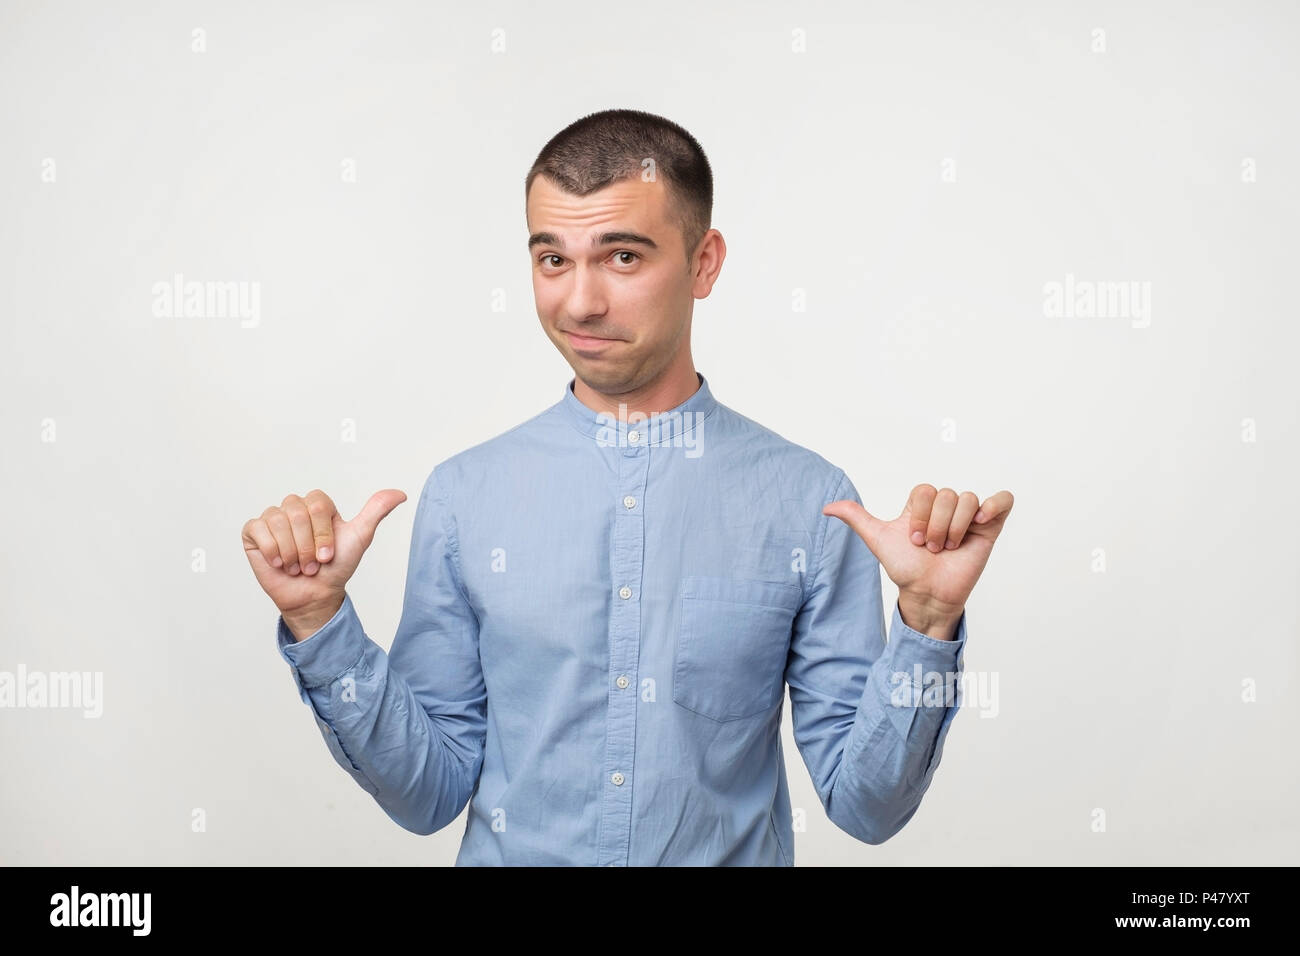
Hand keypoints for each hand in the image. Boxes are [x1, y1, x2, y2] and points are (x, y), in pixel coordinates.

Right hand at [241, 488, 406, 639]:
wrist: (315, 594)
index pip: (318, 505)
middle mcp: (294, 508)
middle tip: (312, 564)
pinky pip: (256, 529)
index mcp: (318, 505)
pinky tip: (279, 562)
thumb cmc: (337, 567)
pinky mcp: (254, 532)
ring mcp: (273, 519)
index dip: (323, 534)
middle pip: (296, 513)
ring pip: (277, 521)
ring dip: (290, 551)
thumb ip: (377, 511)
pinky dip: (270, 550)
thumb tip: (399, 493)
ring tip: (297, 566)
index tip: (328, 554)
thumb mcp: (360, 537)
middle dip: (307, 546)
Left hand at [823, 484, 1013, 622]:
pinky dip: (994, 504)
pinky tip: (980, 521)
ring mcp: (969, 518)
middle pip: (947, 495)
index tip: (914, 539)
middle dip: (936, 526)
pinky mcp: (989, 529)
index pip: (925, 489)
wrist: (927, 594)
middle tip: (932, 548)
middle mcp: (946, 508)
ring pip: (968, 499)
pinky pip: (1002, 501)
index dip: (920, 514)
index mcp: (923, 505)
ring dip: (955, 527)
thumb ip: (856, 519)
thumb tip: (827, 508)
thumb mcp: (878, 539)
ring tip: (949, 548)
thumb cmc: (905, 568)